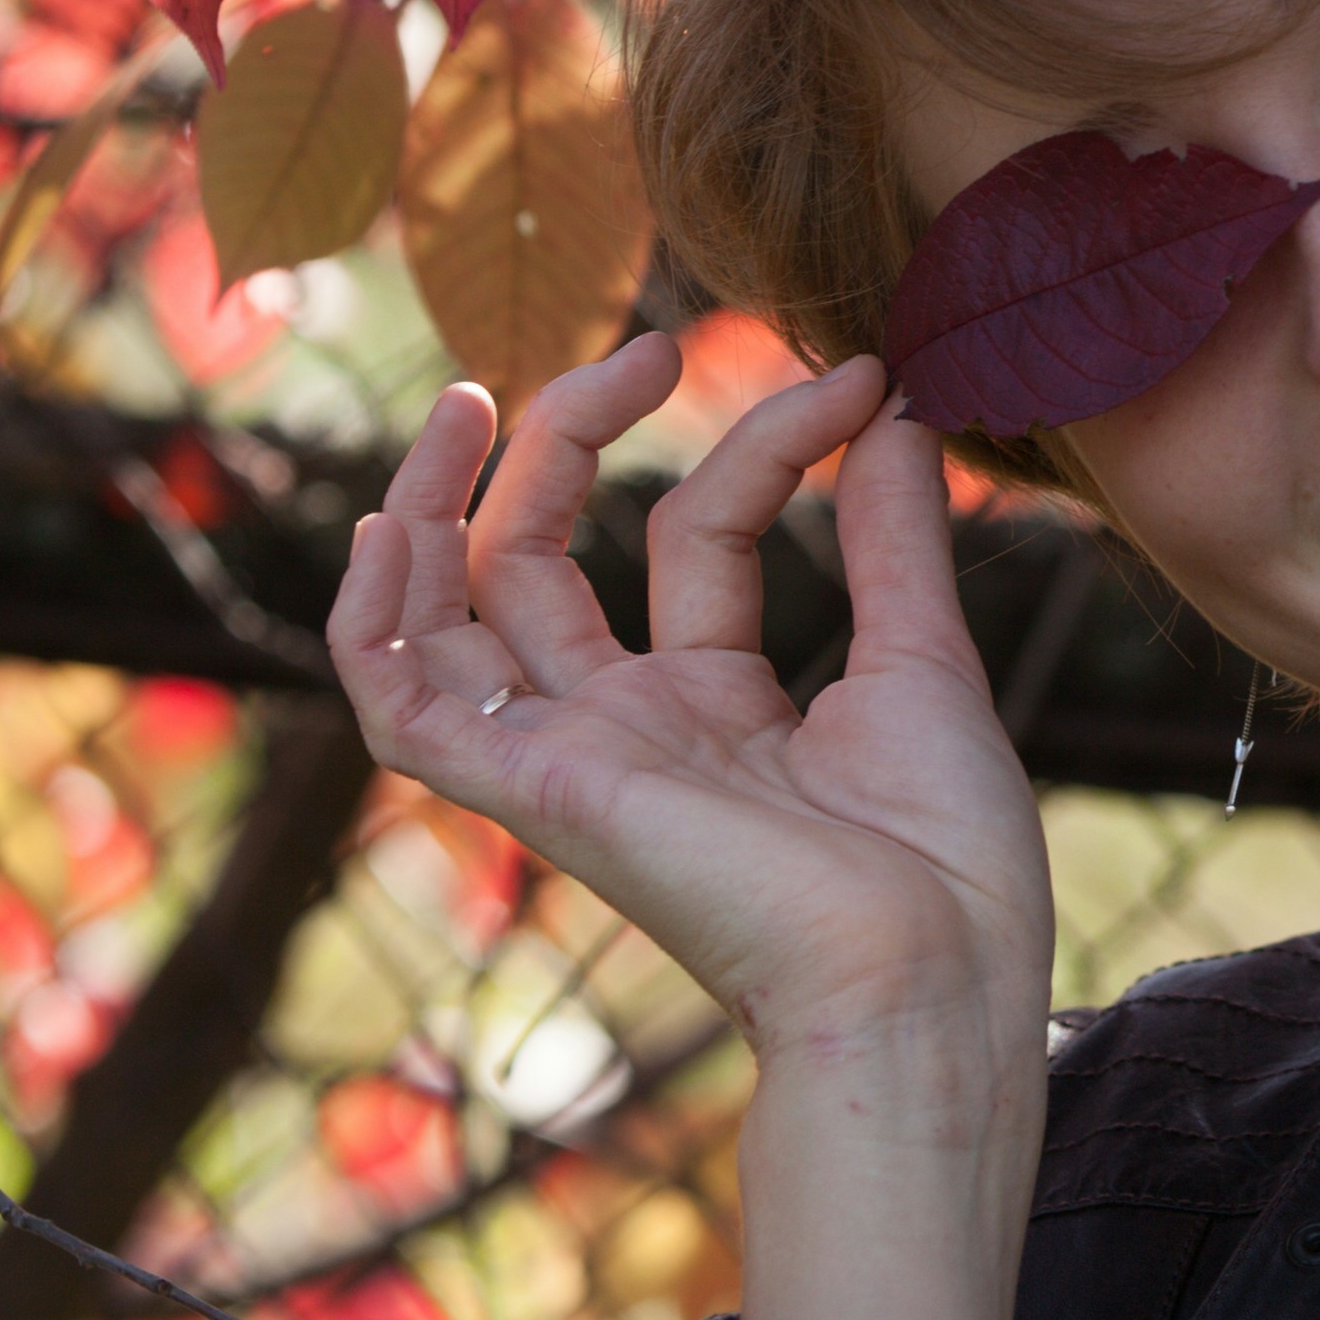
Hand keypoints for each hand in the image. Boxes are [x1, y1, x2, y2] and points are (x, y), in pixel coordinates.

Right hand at [329, 338, 1056, 1319]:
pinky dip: (376, 617)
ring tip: (478, 395)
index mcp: (717, 714)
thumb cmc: (944, 860)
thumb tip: (889, 409)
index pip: (696, 535)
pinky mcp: (534, 789)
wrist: (932, 971)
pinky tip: (397, 522)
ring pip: (447, 620)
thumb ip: (893, 537)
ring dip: (441, 502)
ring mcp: (572, 760)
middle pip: (541, 561)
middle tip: (654, 347)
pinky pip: (400, 705)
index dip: (764, 444)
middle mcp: (627, 733)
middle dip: (574, 437)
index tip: (858, 383)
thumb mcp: (925, 660)